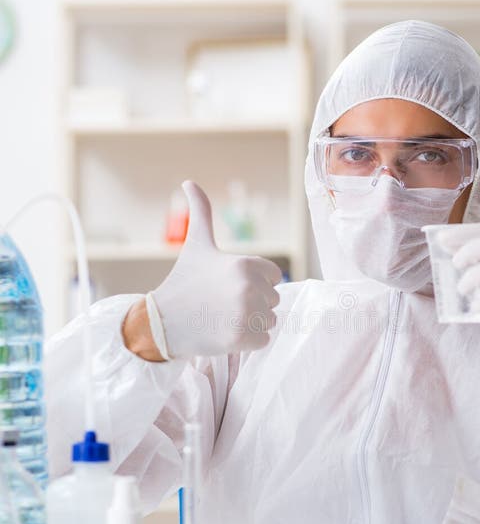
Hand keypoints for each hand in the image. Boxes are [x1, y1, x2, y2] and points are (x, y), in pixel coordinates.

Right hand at [151, 181, 280, 358]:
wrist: (162, 322)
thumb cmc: (183, 282)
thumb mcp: (196, 245)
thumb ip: (201, 213)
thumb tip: (188, 182)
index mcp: (245, 264)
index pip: (273, 277)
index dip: (254, 283)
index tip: (228, 286)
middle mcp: (249, 287)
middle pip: (272, 300)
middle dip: (252, 304)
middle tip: (222, 305)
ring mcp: (246, 314)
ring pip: (269, 321)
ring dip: (251, 323)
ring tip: (223, 318)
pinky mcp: (242, 338)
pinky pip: (263, 341)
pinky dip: (248, 341)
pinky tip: (225, 333)